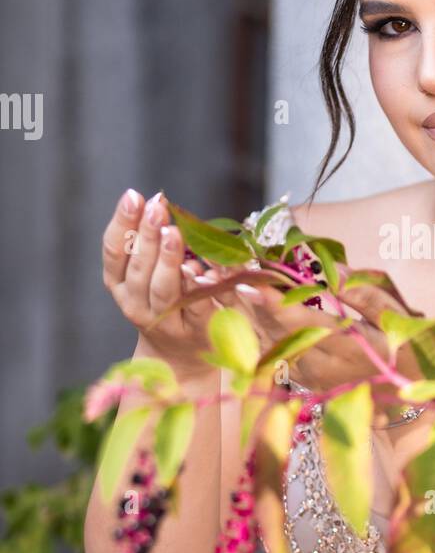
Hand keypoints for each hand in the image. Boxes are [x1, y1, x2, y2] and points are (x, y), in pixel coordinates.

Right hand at [101, 187, 239, 377]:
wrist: (180, 356)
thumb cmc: (163, 299)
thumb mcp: (146, 272)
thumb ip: (147, 241)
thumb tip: (154, 200)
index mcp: (119, 285)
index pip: (114, 252)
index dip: (122, 224)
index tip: (133, 196)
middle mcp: (135, 305)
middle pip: (138, 269)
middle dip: (147, 236)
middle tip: (157, 208)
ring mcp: (164, 321)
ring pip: (163, 290)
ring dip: (167, 260)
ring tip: (175, 232)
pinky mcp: (195, 331)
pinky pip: (198, 307)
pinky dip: (199, 287)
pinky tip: (202, 267)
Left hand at [226, 273, 424, 421]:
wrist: (415, 401)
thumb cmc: (411, 351)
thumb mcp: (397, 318)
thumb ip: (364, 295)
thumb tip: (334, 270)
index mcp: (346, 346)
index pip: (298, 321)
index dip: (269, 300)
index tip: (244, 280)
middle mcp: (320, 365)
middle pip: (272, 328)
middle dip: (244, 296)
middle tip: (218, 266)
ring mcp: (310, 375)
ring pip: (268, 339)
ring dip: (242, 309)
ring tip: (217, 278)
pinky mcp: (305, 379)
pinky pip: (274, 348)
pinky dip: (256, 324)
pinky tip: (238, 301)